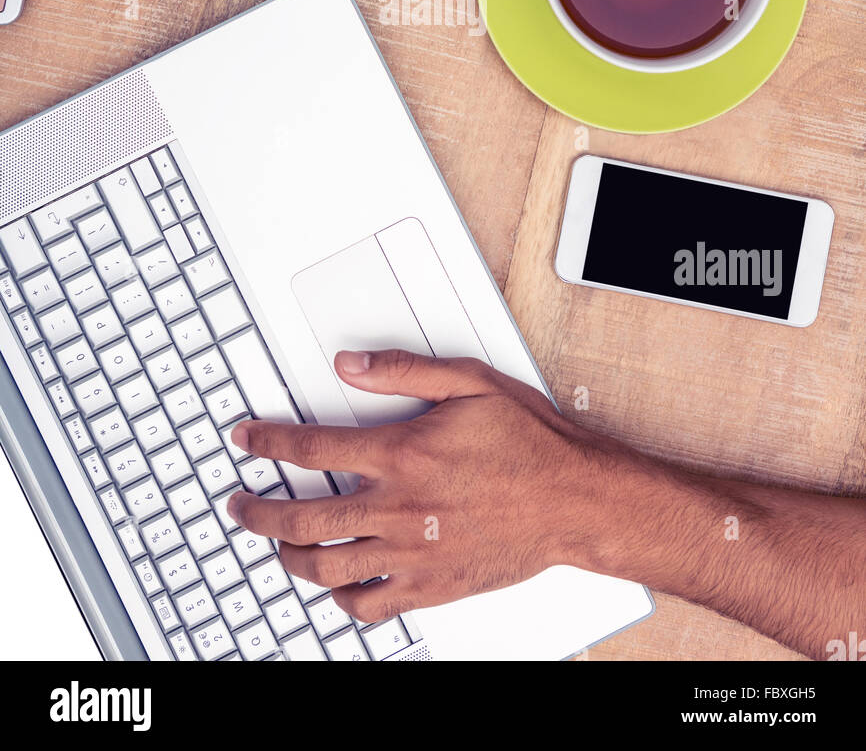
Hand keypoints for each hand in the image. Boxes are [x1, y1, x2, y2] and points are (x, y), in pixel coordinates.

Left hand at [226, 348, 652, 622]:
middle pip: (301, 519)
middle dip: (256, 514)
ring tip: (274, 547)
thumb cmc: (528, 442)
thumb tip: (349, 364)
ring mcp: (411, 554)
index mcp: (401, 454)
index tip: (246, 440)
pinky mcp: (431, 586)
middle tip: (238, 506)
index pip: (311, 449)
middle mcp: (398, 508)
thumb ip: (403, 370)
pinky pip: (369, 604)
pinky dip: (341, 599)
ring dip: (287, 558)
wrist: (574, 499)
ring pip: (325, 567)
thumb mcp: (469, 382)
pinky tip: (335, 585)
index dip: (267, 443)